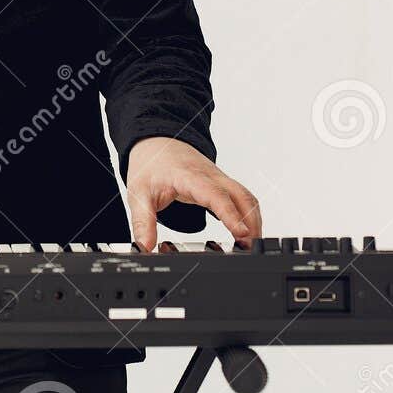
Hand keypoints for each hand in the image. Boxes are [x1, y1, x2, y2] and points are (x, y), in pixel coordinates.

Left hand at [125, 136, 261, 249]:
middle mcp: (210, 176)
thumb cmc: (151, 166)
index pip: (215, 195)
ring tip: (251, 245)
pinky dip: (250, 214)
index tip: (242, 233)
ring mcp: (219, 179)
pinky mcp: (222, 184)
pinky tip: (248, 232)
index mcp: (190, 177)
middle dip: (251, 222)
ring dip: (253, 219)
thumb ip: (142, 222)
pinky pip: (243, 197)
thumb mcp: (139, 194)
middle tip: (250, 248)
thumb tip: (144, 247)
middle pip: (241, 196)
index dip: (230, 215)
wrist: (156, 144)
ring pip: (246, 197)